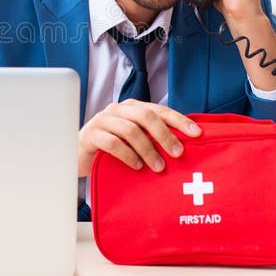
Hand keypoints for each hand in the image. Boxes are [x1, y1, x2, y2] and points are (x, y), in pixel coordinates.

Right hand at [78, 101, 201, 177]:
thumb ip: (151, 138)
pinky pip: (112, 143)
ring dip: (148, 149)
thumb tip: (183, 147)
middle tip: (178, 153)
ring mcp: (103, 120)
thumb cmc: (111, 148)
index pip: (159, 109)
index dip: (179, 120)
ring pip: (130, 130)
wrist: (78, 155)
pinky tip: (136, 166)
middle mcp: (118, 109)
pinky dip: (128, 155)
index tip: (197, 133)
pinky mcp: (91, 135)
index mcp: (132, 107)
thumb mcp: (134, 141)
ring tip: (159, 167)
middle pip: (145, 116)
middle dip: (165, 135)